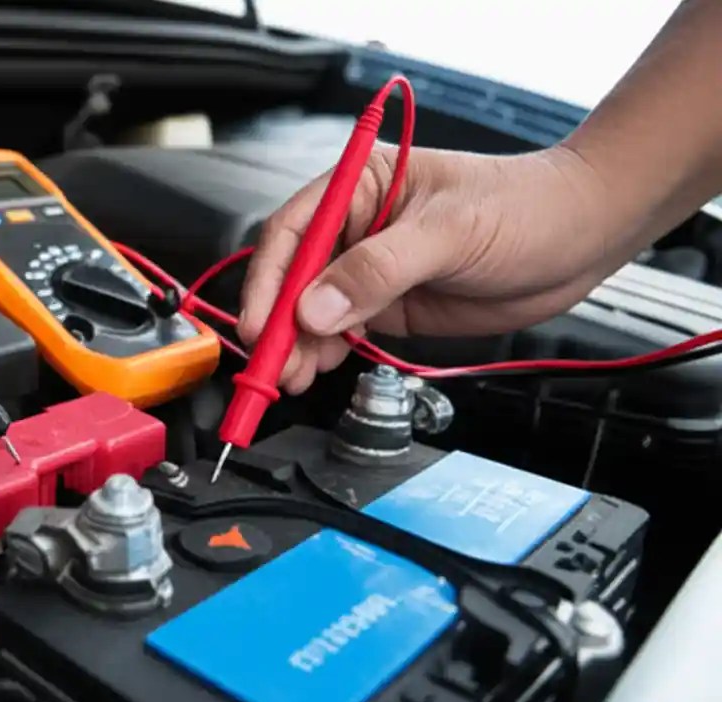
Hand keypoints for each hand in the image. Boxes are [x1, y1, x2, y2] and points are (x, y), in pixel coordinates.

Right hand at [238, 144, 615, 393]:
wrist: (581, 235)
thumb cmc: (525, 207)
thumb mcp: (449, 233)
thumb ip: (379, 270)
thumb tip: (317, 308)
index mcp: (360, 183)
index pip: (294, 231)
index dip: (270, 280)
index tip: (261, 323)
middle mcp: (357, 224)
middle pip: (294, 276)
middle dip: (279, 322)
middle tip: (272, 365)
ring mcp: (370, 267)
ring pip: (312, 310)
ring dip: (298, 344)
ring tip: (293, 376)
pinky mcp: (389, 303)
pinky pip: (341, 330)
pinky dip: (324, 352)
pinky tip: (318, 368)